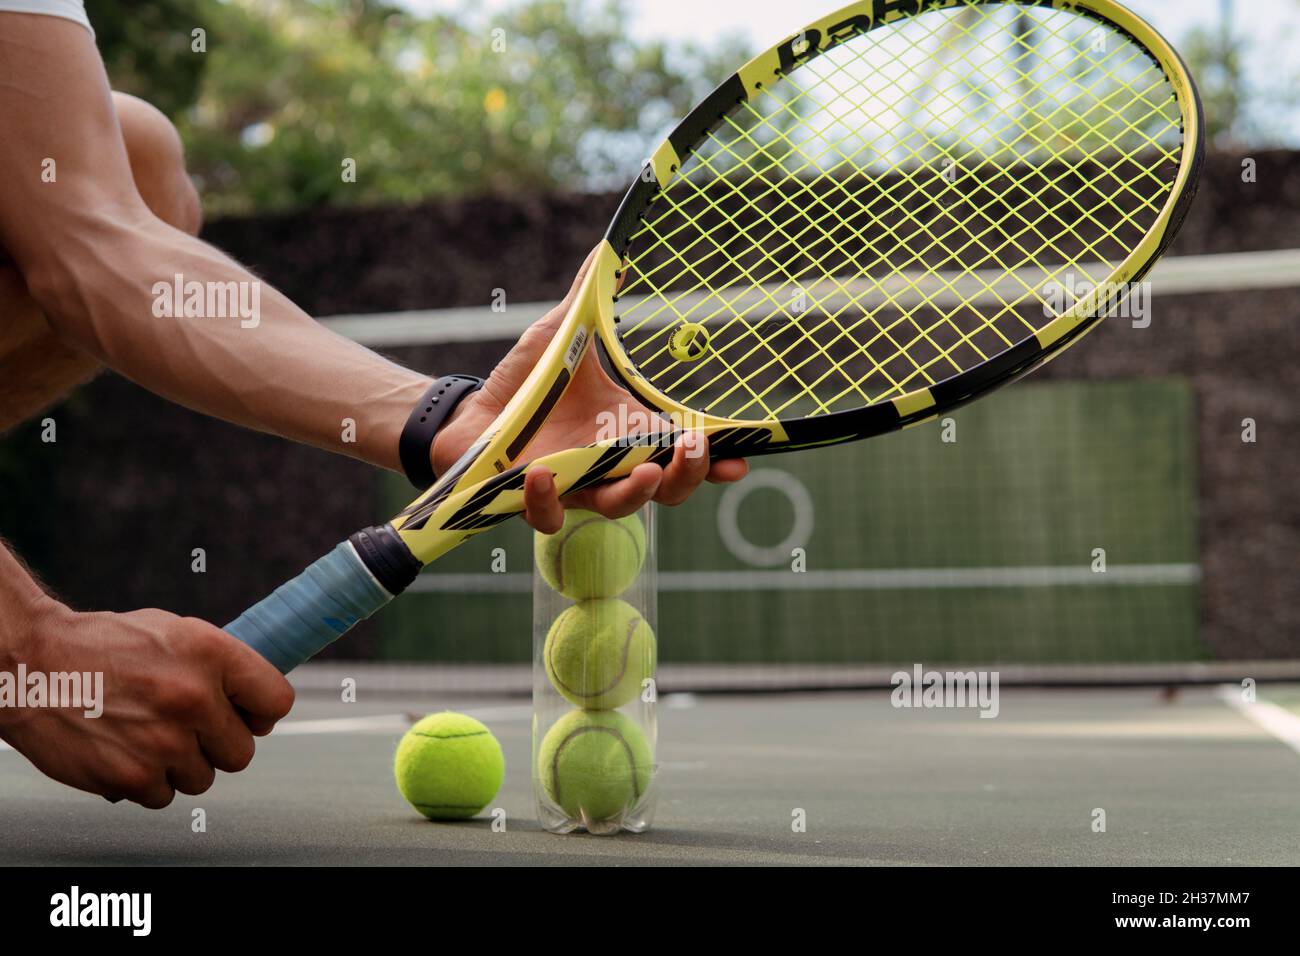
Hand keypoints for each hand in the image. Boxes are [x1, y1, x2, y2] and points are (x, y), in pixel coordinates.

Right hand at [0, 600, 293, 807]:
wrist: (31, 665)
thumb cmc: (102, 647)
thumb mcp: (175, 632)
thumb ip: (220, 665)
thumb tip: (256, 701)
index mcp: (210, 654)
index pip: (277, 701)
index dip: (261, 712)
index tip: (247, 715)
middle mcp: (192, 698)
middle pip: (242, 752)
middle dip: (219, 744)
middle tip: (189, 729)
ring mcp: (163, 742)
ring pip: (203, 779)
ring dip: (181, 764)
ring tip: (149, 735)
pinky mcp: (132, 776)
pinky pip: (164, 796)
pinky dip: (148, 781)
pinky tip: (127, 750)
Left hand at [432, 246, 747, 532]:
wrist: (475, 412)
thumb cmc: (528, 381)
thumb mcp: (562, 336)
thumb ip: (588, 299)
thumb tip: (610, 250)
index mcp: (628, 431)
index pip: (682, 451)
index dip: (715, 458)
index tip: (743, 456)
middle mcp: (611, 465)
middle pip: (668, 487)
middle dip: (689, 475)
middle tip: (698, 450)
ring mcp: (576, 485)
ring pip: (619, 507)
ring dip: (638, 494)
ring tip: (648, 470)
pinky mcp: (536, 499)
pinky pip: (550, 513)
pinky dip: (548, 499)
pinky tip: (543, 473)